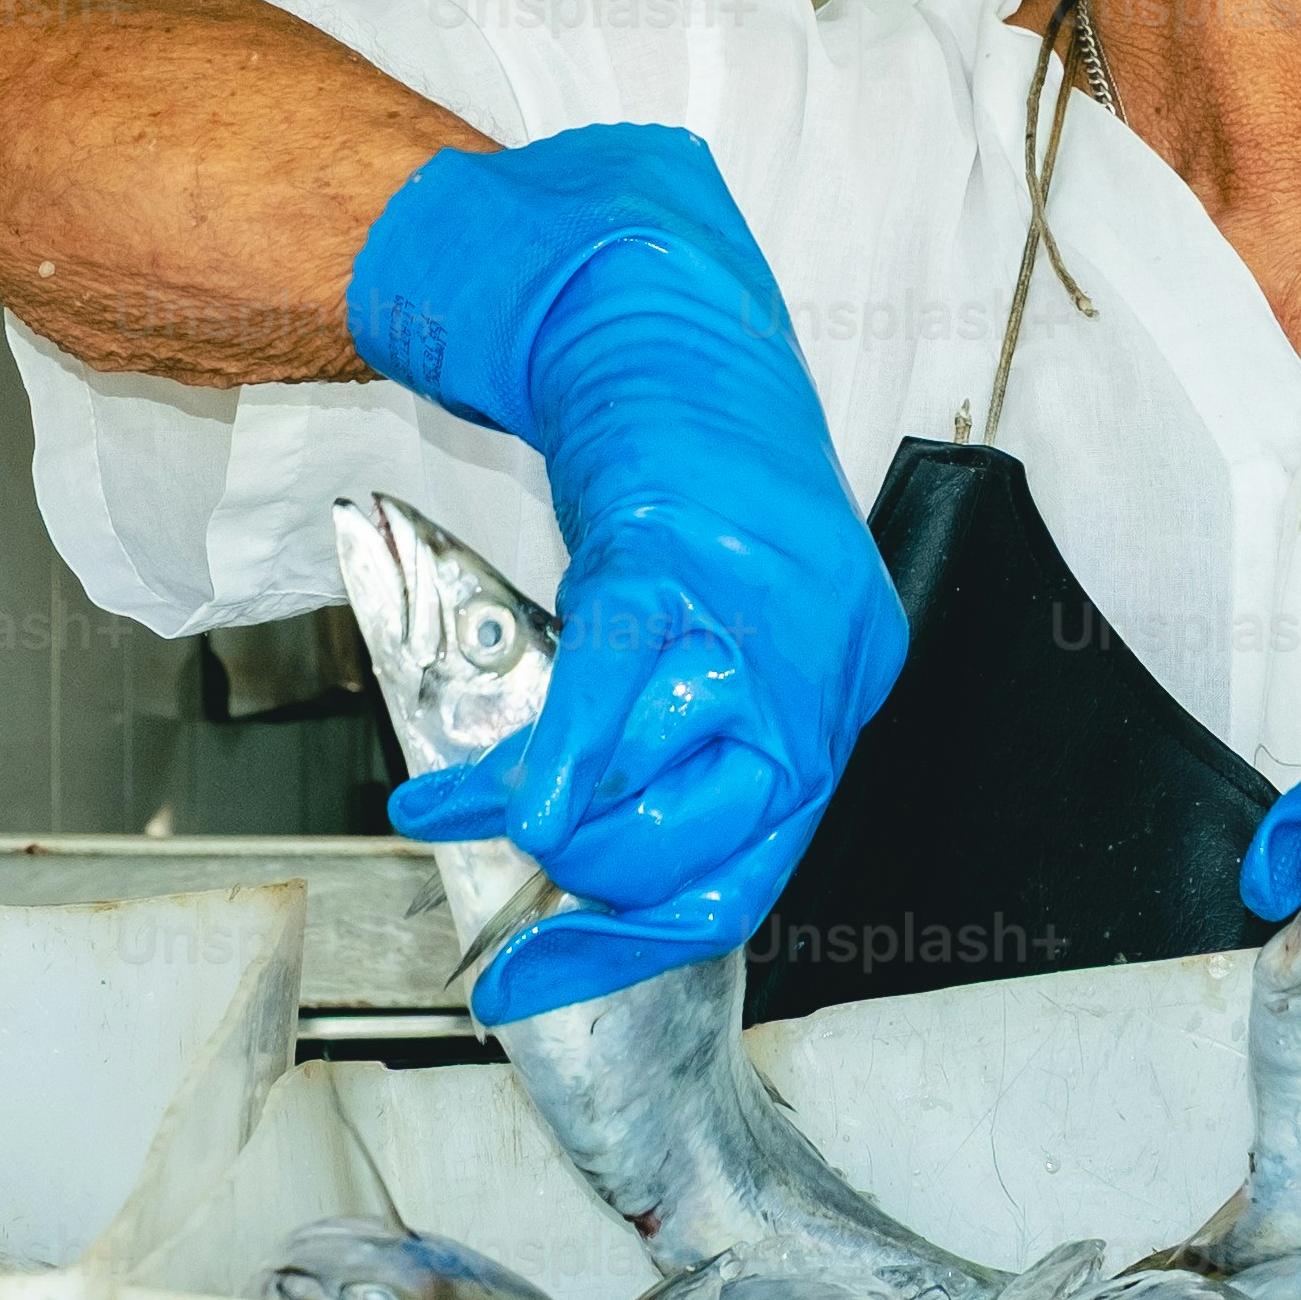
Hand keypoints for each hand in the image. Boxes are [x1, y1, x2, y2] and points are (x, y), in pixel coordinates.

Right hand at [349, 128, 902, 1011]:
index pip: (752, 869)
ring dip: (530, 823)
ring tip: (455, 808)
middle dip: (588, 890)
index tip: (535, 982)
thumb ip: (694, 732)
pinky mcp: (669, 567)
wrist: (657, 318)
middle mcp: (823, 663)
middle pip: (704, 854)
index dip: (637, 941)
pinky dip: (531, 773)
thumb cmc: (684, 474)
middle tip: (509, 878)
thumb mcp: (726, 620)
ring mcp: (754, 617)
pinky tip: (461, 809)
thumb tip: (585, 850)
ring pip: (639, 793)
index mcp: (845, 684)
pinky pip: (598, 707)